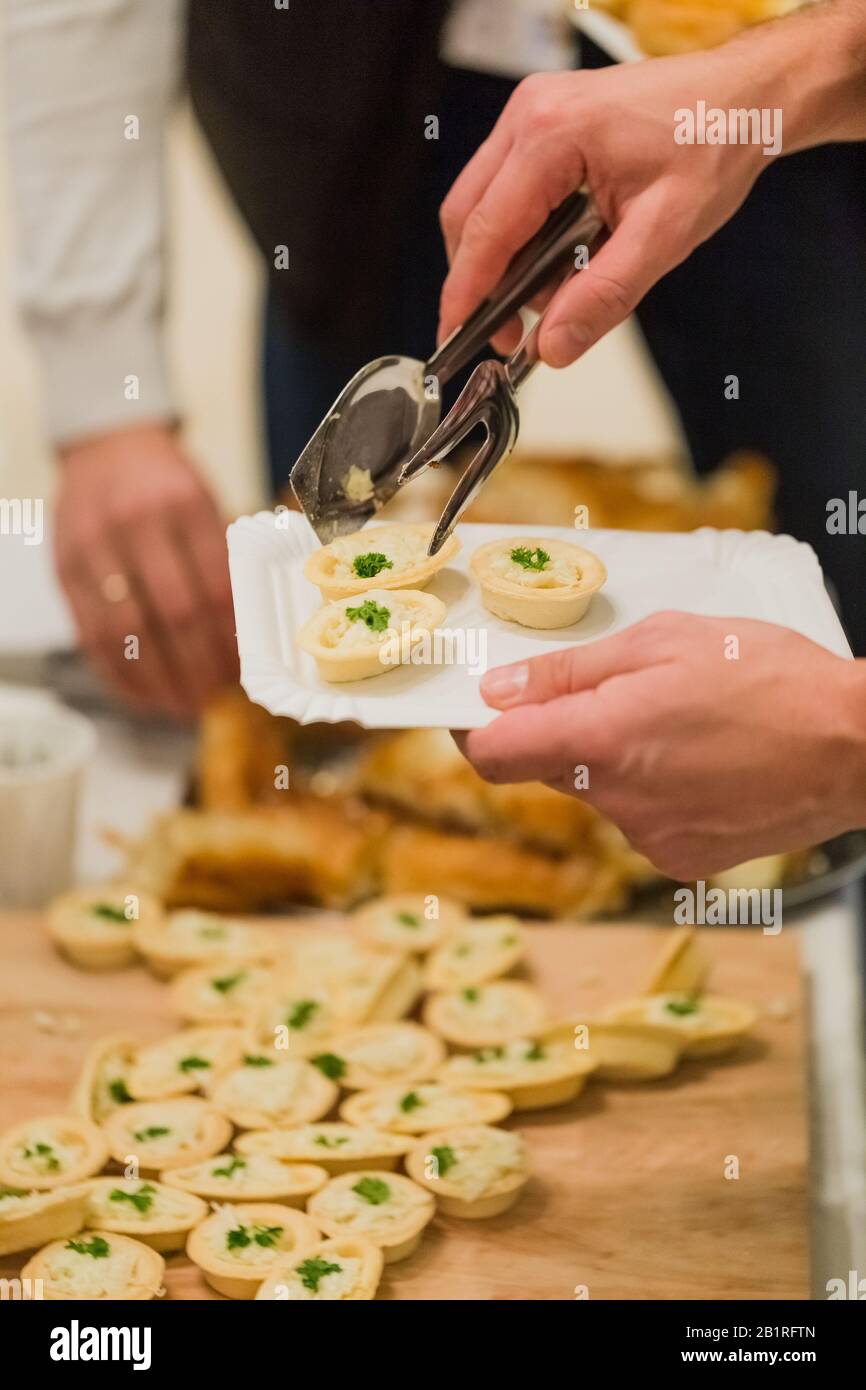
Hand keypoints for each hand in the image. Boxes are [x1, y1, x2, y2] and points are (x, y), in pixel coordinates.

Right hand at [54, 425, 238, 718]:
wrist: (106, 442)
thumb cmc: (166, 480)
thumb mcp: (205, 501)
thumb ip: (222, 558)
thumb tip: (247, 634)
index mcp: (183, 504)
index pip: (214, 588)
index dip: (231, 639)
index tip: (244, 668)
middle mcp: (135, 524)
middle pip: (174, 616)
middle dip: (199, 667)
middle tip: (216, 697)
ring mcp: (93, 548)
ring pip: (128, 633)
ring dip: (159, 680)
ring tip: (183, 706)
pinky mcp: (64, 569)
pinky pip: (90, 635)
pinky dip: (118, 675)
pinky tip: (143, 696)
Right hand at [438, 53, 774, 363]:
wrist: (741, 98)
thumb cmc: (712, 143)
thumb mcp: (664, 234)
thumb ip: (604, 295)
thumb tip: (553, 344)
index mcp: (552, 135)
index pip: (485, 230)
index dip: (467, 293)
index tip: (458, 337)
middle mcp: (530, 114)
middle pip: (467, 215)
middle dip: (480, 281)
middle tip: (511, 332)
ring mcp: (531, 112)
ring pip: (480, 202)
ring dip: (502, 258)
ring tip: (550, 294)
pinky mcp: (542, 121)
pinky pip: (505, 186)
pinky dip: (520, 232)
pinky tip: (558, 256)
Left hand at [458, 613, 865, 878]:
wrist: (856, 747)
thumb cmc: (771, 680)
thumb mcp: (665, 641)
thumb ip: (571, 671)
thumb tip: (500, 691)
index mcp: (600, 740)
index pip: (491, 754)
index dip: (475, 729)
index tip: (480, 709)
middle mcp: (614, 801)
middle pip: (547, 769)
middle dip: (568, 733)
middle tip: (625, 696)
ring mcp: (648, 838)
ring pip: (599, 794)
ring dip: (619, 762)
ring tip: (685, 728)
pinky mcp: (680, 861)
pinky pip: (640, 820)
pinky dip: (656, 792)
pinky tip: (704, 764)